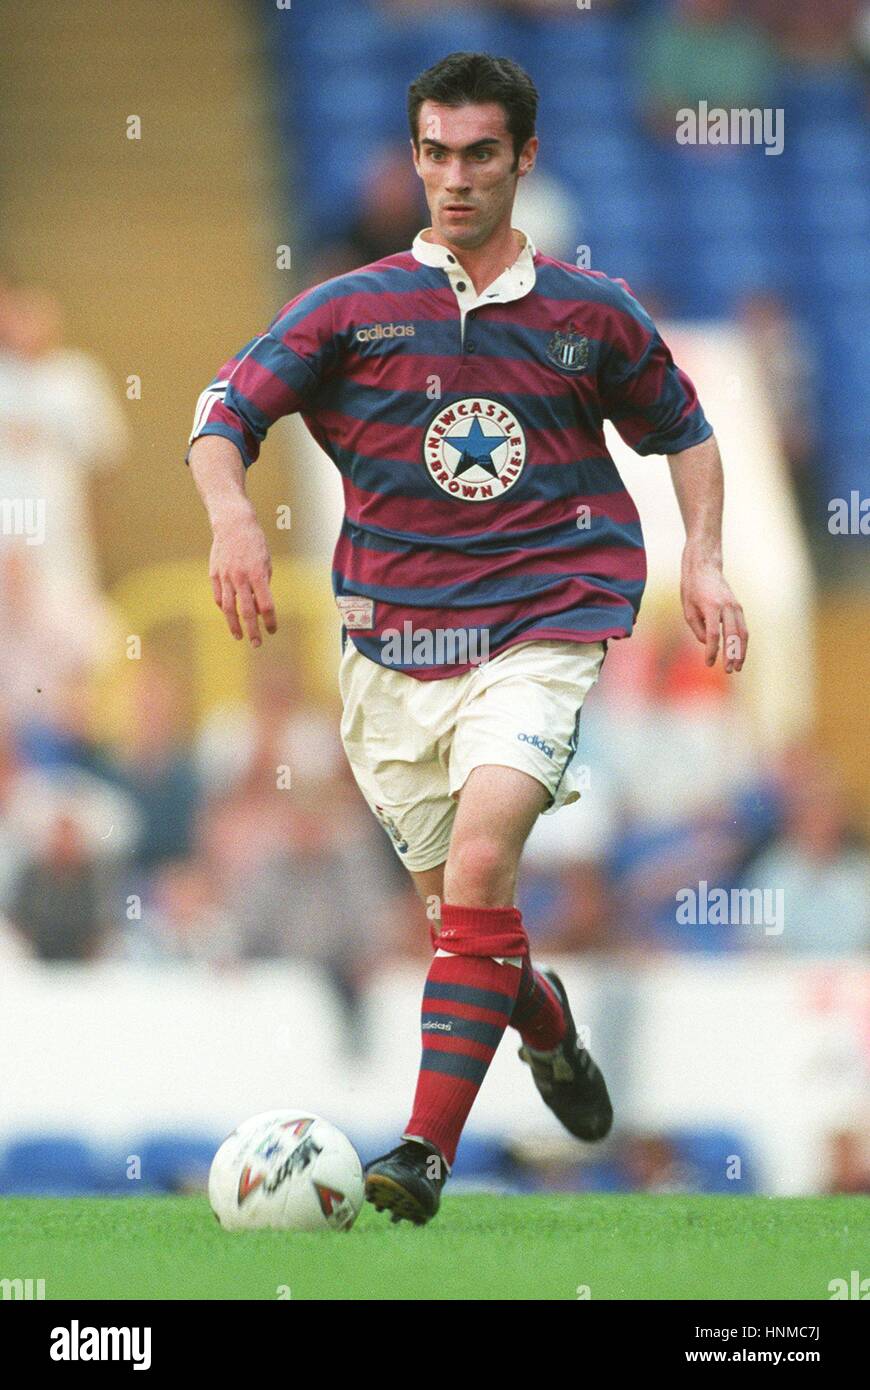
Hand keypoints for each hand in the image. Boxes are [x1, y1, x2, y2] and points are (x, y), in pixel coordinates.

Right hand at [209, 506, 276, 646]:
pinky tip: (229, 616)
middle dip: (253, 630)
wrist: (233, 523)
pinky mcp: (214, 574)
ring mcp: (225, 576)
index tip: (273, 630)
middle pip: (247, 611)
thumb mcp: (266, 563)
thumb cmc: (255, 543)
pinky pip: (219, 596)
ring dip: (235, 625)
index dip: (270, 620)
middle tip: (257, 644)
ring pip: (229, 607)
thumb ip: (263, 586)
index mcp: (258, 574)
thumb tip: (260, 609)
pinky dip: (224, 608)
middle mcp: (241, 577)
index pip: (266, 605)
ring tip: (239, 636)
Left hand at [680, 551, 747, 672]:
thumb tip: (708, 643)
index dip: (712, 651)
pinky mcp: (739, 607)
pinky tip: (739, 653)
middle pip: (733, 636)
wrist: (705, 567)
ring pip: (743, 633)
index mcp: (712, 606)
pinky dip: (743, 642)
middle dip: (732, 655)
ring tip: (738, 666)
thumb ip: (698, 628)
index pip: (714, 634)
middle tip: (729, 671)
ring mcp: (735, 606)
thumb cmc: (692, 589)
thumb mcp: (688, 609)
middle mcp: (727, 606)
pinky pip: (743, 627)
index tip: (709, 663)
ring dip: (741, 651)